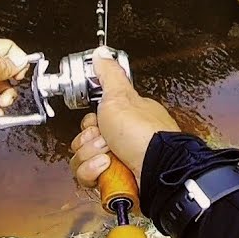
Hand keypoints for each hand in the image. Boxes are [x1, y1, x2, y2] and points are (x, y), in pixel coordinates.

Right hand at [69, 47, 179, 184]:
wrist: (156, 168)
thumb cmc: (144, 132)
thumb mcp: (121, 94)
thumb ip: (108, 74)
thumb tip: (101, 53)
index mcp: (124, 120)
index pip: (89, 123)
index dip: (89, 125)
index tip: (98, 123)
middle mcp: (120, 142)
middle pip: (83, 143)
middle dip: (89, 143)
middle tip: (106, 140)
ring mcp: (117, 164)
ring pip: (82, 162)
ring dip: (92, 158)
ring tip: (109, 156)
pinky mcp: (113, 184)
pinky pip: (88, 181)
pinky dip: (95, 175)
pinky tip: (108, 170)